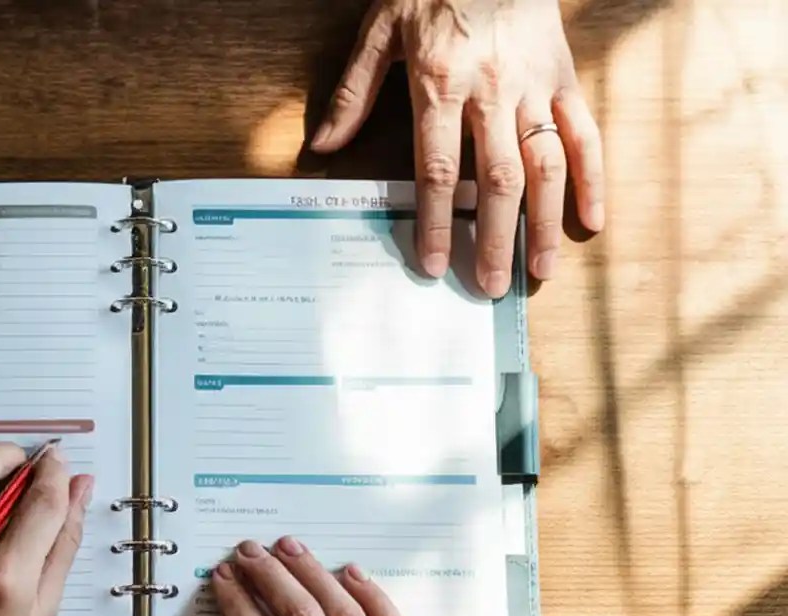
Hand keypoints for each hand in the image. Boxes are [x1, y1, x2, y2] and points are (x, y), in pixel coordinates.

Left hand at [312, 0, 604, 296]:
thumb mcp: (380, 29)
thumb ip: (353, 91)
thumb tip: (322, 144)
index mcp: (441, 83)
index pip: (438, 169)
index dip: (438, 221)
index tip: (435, 264)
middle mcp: (493, 90)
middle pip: (497, 179)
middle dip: (496, 238)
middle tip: (492, 286)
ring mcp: (535, 86)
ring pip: (546, 164)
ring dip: (545, 222)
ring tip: (541, 270)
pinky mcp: (566, 76)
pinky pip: (585, 133)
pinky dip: (593, 178)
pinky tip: (592, 220)